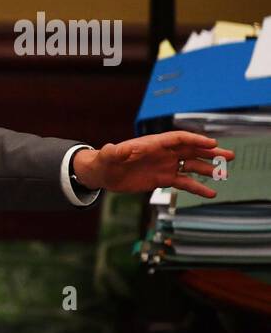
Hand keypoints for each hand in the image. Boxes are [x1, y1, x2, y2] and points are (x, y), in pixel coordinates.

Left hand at [73, 131, 235, 198]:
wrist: (104, 173)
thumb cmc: (105, 160)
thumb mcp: (108, 155)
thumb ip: (114, 152)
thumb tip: (115, 148)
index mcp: (153, 144)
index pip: (178, 139)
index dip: (195, 140)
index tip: (212, 143)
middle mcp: (163, 153)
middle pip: (191, 150)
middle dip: (210, 152)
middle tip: (229, 156)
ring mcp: (165, 166)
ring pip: (191, 166)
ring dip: (208, 169)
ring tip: (224, 174)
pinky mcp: (163, 179)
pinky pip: (184, 182)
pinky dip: (197, 188)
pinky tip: (210, 193)